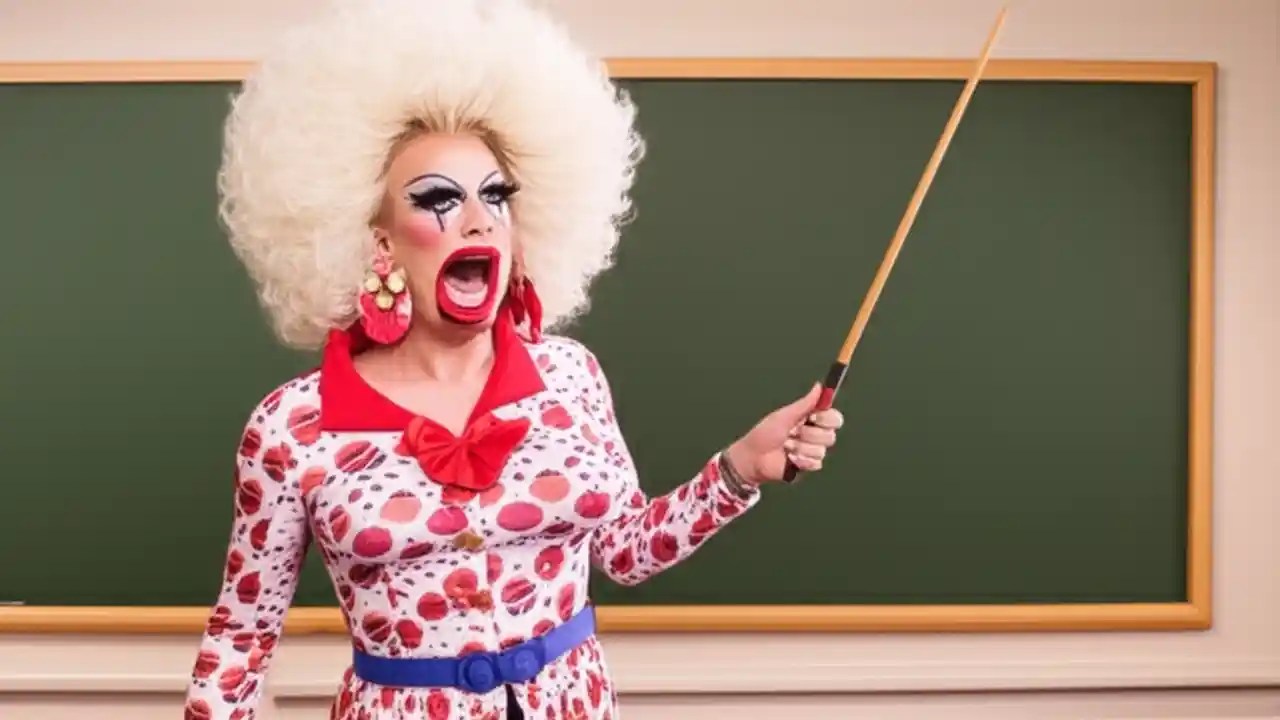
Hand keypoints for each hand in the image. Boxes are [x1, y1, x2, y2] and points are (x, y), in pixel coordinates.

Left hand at [723, 383, 844, 484]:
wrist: (754, 457)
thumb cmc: (765, 433)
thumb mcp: (784, 416)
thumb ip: (804, 403)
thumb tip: (819, 386)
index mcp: (811, 420)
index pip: (833, 418)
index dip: (827, 418)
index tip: (813, 416)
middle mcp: (815, 435)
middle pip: (830, 435)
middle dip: (809, 434)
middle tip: (792, 433)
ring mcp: (812, 451)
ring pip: (821, 450)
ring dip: (800, 447)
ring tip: (785, 446)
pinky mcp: (808, 465)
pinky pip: (815, 463)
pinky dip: (800, 460)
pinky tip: (789, 458)